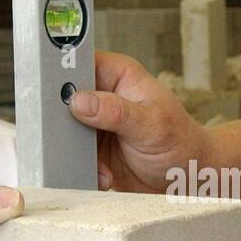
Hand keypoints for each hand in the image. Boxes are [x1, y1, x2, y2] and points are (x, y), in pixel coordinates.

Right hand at [68, 50, 215, 191]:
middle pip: (63, 99)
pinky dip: (86, 170)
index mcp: (117, 75)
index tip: (53, 93)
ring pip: (64, 132)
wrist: (187, 178)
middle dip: (64, 123)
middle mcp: (103, 96)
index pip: (79, 62)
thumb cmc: (180, 142)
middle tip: (74, 139)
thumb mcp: (151, 124)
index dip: (61, 74)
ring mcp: (95, 123)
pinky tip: (106, 176)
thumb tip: (79, 101)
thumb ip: (116, 111)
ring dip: (77, 153)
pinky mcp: (93, 149)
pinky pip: (74, 157)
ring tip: (101, 165)